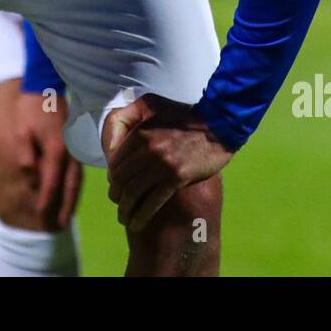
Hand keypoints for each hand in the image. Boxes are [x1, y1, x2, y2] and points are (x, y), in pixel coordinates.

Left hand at [13, 88, 81, 229]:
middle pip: (70, 185)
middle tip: (60, 226)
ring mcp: (75, 147)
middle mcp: (69, 150)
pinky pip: (77, 171)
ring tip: (67, 216)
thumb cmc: (30, 109)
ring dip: (72, 199)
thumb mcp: (22, 130)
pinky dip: (74, 186)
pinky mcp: (75, 144)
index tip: (40, 213)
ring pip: (76, 179)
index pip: (52, 181)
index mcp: (55, 148)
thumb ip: (25, 154)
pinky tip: (69, 193)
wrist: (46, 86)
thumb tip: (29, 175)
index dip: (46, 199)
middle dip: (65, 206)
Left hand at [105, 93, 231, 232]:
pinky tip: (137, 223)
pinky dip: (141, 215)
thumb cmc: (185, 117)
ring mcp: (162, 163)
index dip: (112, 177)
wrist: (219, 124)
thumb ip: (131, 118)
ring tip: (125, 217)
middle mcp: (147, 147)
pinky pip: (152, 201)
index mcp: (140, 131)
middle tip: (118, 204)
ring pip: (133, 192)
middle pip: (121, 178)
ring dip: (125, 209)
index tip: (115, 186)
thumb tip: (115, 145)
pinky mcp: (177, 177)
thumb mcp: (153, 106)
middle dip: (116, 195)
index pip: (114, 161)